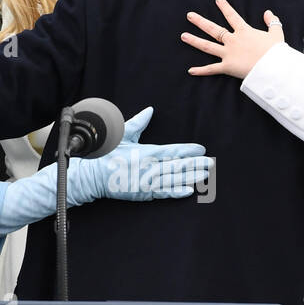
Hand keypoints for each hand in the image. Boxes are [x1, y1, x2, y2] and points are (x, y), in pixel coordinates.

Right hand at [69, 107, 211, 202]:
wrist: (92, 175)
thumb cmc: (107, 154)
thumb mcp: (123, 135)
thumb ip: (139, 123)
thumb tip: (150, 111)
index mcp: (147, 152)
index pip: (173, 150)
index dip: (188, 150)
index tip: (201, 149)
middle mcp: (149, 167)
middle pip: (178, 166)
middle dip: (195, 164)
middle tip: (210, 163)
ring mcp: (147, 182)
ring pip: (174, 180)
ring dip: (191, 177)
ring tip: (205, 175)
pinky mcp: (143, 194)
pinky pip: (163, 193)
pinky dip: (176, 192)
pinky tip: (189, 191)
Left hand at [183, 0, 283, 78]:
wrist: (273, 67)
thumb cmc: (276, 51)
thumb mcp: (277, 34)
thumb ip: (272, 22)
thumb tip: (268, 12)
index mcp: (244, 31)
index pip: (232, 16)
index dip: (224, 7)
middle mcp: (233, 40)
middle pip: (214, 29)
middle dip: (200, 22)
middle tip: (189, 15)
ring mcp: (228, 53)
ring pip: (208, 46)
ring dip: (195, 41)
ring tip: (183, 36)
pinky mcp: (227, 67)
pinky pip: (212, 69)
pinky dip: (201, 71)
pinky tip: (190, 71)